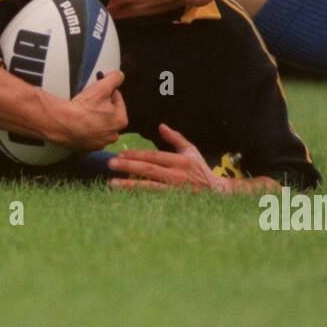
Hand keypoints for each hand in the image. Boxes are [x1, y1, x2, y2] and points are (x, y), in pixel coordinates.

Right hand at [48, 70, 127, 151]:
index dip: (109, 93)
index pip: (118, 101)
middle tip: (91, 101)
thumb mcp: (101, 87)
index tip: (100, 90)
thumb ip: (115, 78)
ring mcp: (99, 144)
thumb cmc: (84, 106)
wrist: (62, 123)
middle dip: (103, 108)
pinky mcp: (86, 149)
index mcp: (120, 121)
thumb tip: (119, 75)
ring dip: (95, 120)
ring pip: (100, 127)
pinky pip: (89, 136)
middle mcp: (113, 135)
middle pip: (110, 116)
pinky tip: (78, 123)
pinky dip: (85, 130)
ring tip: (84, 112)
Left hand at [108, 124, 277, 194]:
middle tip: (110, 164)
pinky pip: (152, 198)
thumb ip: (175, 138)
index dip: (136, 155)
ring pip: (148, 187)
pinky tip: (125, 196)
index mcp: (179, 160)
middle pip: (148, 170)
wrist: (216, 192)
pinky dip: (138, 197)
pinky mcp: (173, 201)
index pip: (154, 156)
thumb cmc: (199, 168)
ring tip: (112, 183)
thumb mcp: (190, 150)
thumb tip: (161, 125)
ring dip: (129, 185)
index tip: (120, 154)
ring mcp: (174, 190)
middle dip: (128, 167)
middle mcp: (176, 175)